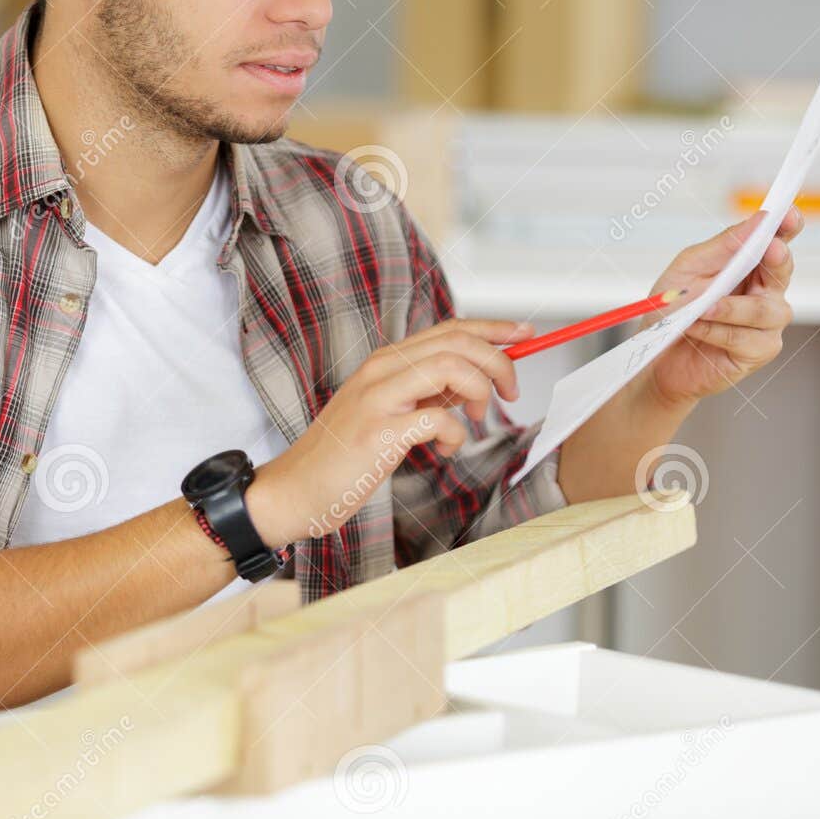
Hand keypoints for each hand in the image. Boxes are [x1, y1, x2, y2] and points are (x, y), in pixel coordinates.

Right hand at [245, 317, 531, 547]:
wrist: (294, 490)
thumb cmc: (343, 457)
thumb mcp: (388, 413)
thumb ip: (426, 393)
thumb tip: (476, 380)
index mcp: (384, 362)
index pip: (449, 328)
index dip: (493, 328)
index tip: (525, 334)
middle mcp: (380, 370)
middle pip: (456, 341)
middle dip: (498, 360)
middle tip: (511, 392)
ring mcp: (377, 399)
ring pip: (449, 366)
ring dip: (479, 390)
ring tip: (477, 418)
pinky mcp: (378, 432)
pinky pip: (438, 419)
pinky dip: (455, 435)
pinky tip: (444, 450)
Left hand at [643, 207, 801, 409]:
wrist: (655, 357)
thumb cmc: (672, 311)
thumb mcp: (688, 270)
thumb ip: (723, 246)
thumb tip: (757, 221)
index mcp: (750, 266)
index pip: (777, 241)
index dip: (787, 227)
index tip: (789, 214)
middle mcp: (765, 292)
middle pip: (783, 270)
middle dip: (777, 258)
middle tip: (770, 248)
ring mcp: (766, 323)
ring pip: (765, 309)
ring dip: (730, 307)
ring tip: (701, 309)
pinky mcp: (759, 351)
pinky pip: (746, 337)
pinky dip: (716, 331)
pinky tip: (695, 328)